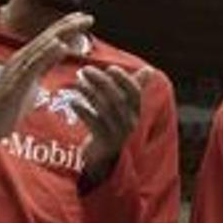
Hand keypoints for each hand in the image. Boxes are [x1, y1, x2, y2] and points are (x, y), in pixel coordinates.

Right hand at [0, 13, 93, 155]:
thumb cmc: (9, 108)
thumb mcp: (32, 82)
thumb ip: (44, 65)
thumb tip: (60, 48)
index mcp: (25, 61)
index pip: (49, 39)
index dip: (66, 27)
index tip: (85, 18)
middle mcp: (19, 61)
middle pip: (46, 39)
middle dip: (67, 26)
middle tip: (89, 17)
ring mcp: (15, 72)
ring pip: (40, 48)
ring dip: (60, 34)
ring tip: (78, 24)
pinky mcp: (13, 85)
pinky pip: (32, 67)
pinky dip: (46, 54)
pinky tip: (60, 45)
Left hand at [74, 66, 150, 183]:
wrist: (103, 155)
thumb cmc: (113, 124)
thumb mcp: (126, 106)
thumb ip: (135, 87)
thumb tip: (150, 70)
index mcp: (136, 112)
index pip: (135, 92)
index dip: (124, 79)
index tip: (110, 68)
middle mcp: (130, 122)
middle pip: (117, 99)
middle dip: (101, 81)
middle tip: (85, 70)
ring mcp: (117, 133)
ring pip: (105, 110)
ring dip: (89, 93)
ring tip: (77, 82)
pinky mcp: (103, 142)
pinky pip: (93, 124)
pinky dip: (83, 110)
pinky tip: (73, 102)